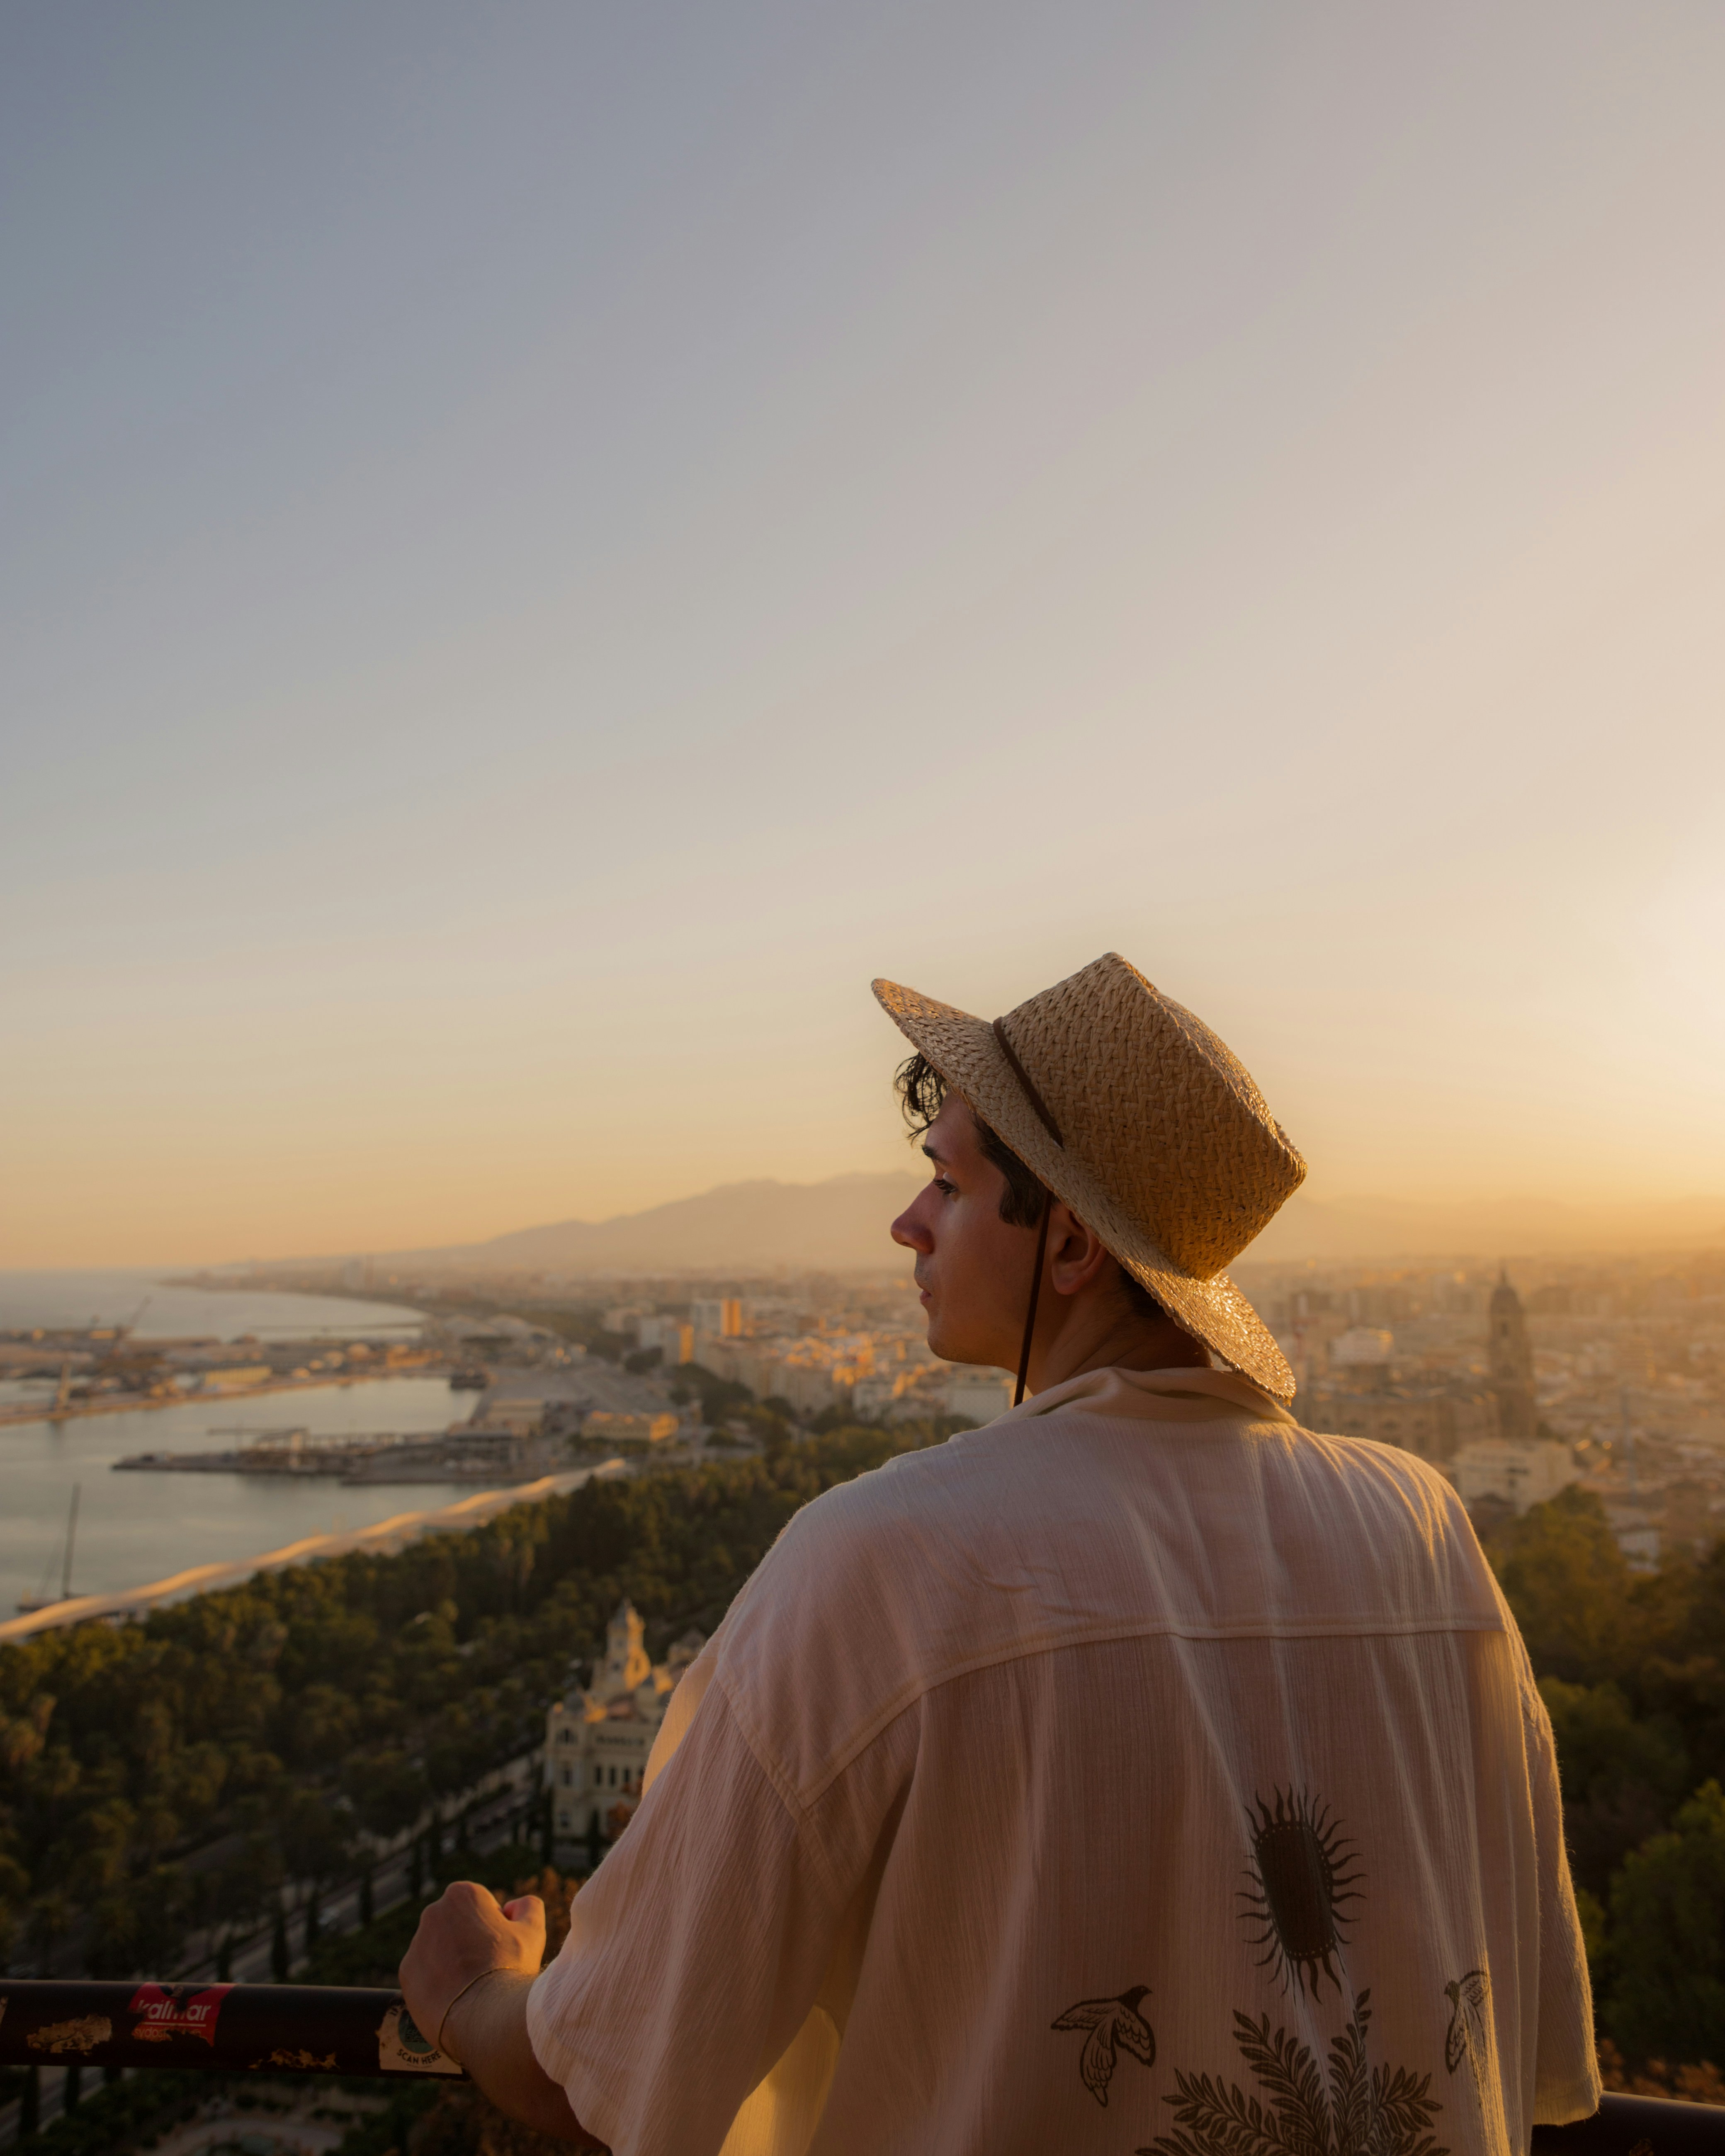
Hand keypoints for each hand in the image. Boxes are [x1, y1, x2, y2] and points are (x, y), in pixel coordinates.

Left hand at [400, 1881, 545, 2060]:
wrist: (485, 2017)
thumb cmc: (510, 1968)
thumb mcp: (532, 1930)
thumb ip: (527, 1906)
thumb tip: (513, 1906)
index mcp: (461, 1895)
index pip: (479, 1905)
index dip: (494, 1926)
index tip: (501, 1947)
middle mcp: (432, 1914)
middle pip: (455, 1925)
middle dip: (469, 1941)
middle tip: (488, 1967)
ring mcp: (415, 1945)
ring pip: (438, 1950)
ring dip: (451, 1962)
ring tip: (471, 1987)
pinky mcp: (406, 1975)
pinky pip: (424, 1975)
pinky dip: (437, 1984)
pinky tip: (456, 1998)